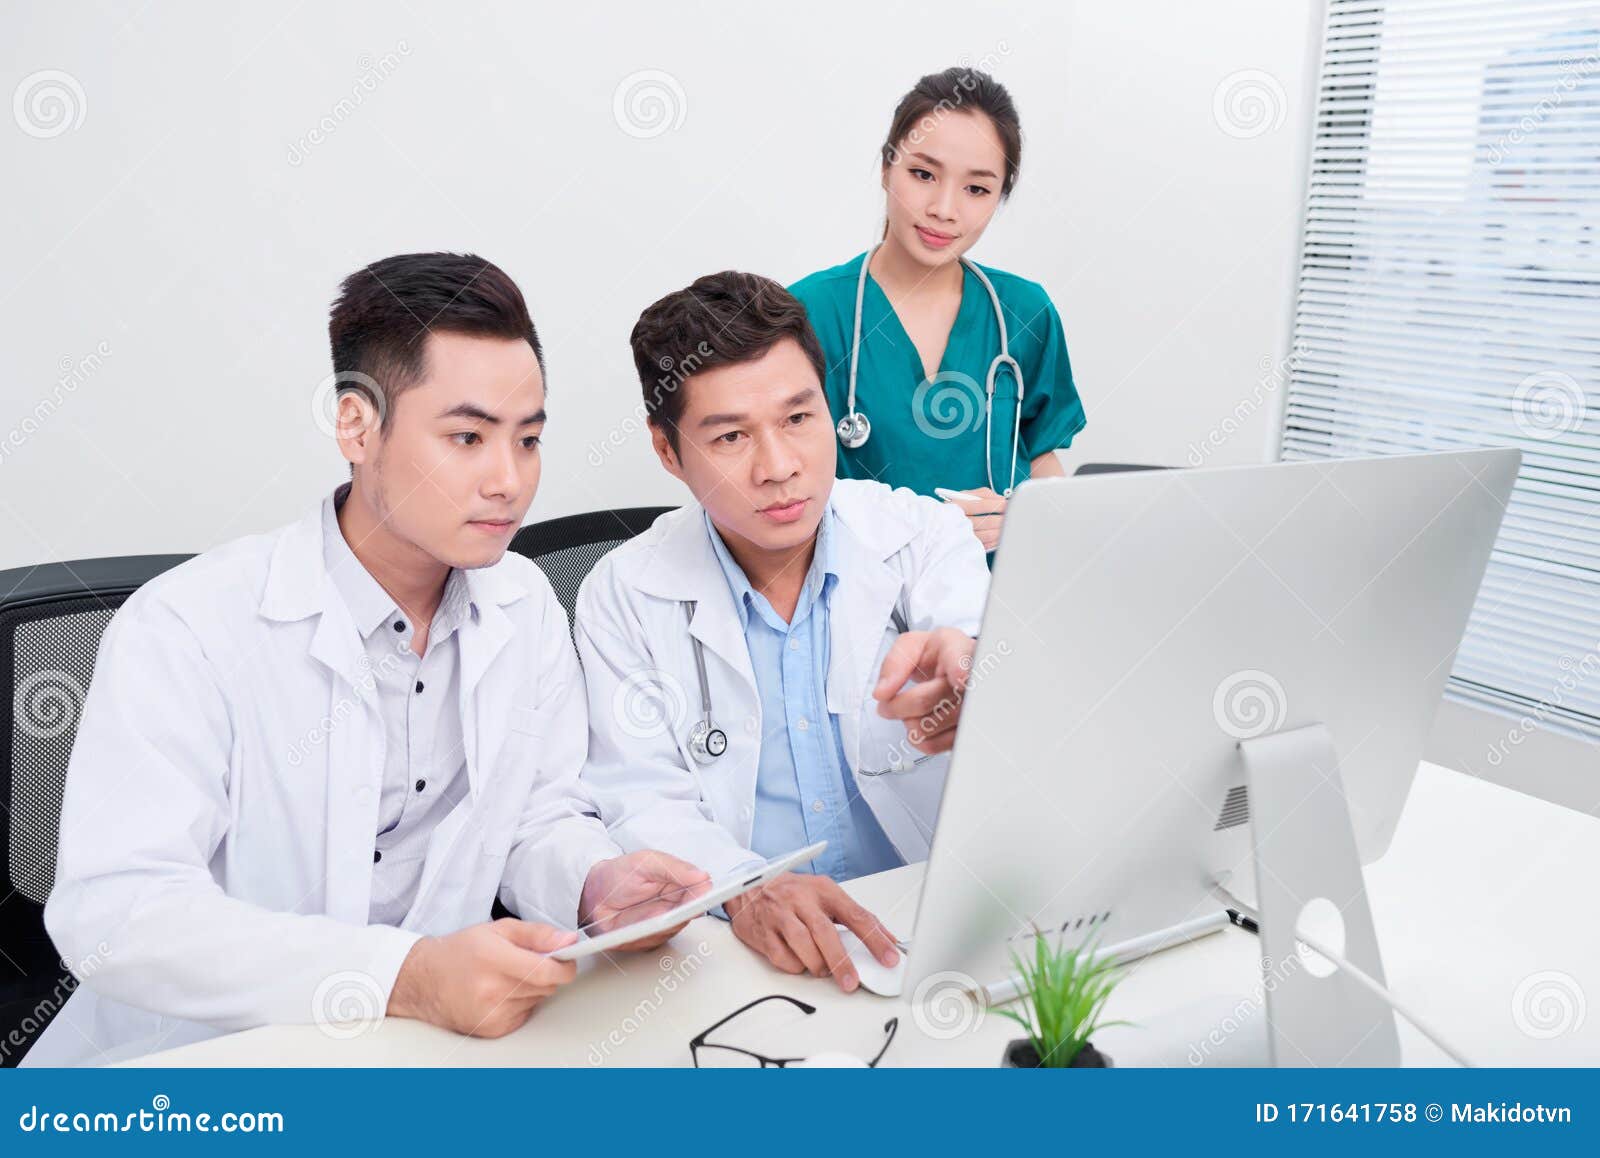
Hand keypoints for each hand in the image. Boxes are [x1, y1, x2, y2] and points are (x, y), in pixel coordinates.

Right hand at [386, 918, 576, 1037]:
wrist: (425, 981)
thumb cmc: (462, 951)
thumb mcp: (499, 929)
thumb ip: (538, 934)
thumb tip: (569, 940)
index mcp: (494, 959)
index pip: (547, 972)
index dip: (565, 966)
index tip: (566, 960)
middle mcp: (492, 990)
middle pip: (546, 986)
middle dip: (547, 973)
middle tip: (528, 962)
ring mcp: (491, 1013)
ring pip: (537, 999)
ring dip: (532, 988)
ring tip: (507, 977)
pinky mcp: (492, 1029)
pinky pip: (525, 1014)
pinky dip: (521, 1003)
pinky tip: (500, 994)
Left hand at [578, 850, 710, 950]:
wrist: (592, 894)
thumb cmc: (620, 874)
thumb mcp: (647, 862)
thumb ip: (675, 868)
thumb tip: (702, 876)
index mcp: (681, 885)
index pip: (702, 893)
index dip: (704, 896)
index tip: (705, 896)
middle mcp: (676, 906)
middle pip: (690, 914)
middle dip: (681, 912)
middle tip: (674, 907)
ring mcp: (663, 924)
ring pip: (672, 929)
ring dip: (661, 924)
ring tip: (647, 916)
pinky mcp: (649, 940)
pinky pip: (654, 942)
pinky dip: (644, 935)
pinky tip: (634, 926)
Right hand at [723, 872, 897, 992]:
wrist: (749, 886)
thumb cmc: (792, 892)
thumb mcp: (825, 894)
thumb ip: (855, 916)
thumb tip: (887, 939)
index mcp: (823, 889)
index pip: (855, 915)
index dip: (875, 938)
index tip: (890, 956)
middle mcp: (801, 900)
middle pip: (826, 933)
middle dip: (842, 962)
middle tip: (852, 981)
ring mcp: (780, 915)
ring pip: (804, 947)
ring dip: (817, 965)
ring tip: (823, 970)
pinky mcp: (763, 932)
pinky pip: (783, 958)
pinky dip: (795, 967)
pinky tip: (800, 963)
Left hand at [872, 627, 976, 754]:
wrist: (954, 669)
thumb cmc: (936, 656)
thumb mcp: (911, 646)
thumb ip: (894, 663)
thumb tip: (883, 692)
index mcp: (958, 651)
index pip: (963, 661)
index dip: (960, 670)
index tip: (959, 677)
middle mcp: (971, 682)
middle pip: (923, 701)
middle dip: (896, 704)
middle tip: (889, 701)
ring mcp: (972, 710)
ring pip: (926, 727)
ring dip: (908, 721)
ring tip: (913, 708)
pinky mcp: (966, 733)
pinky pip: (933, 745)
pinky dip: (918, 737)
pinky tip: (924, 721)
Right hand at [946, 487, 1005, 551]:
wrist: (936, 526)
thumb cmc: (954, 508)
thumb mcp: (963, 495)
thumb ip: (982, 494)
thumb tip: (999, 498)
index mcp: (955, 507)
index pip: (979, 505)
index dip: (995, 504)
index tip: (1006, 504)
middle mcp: (957, 523)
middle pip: (984, 522)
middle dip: (1000, 519)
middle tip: (1010, 516)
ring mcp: (961, 537)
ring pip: (986, 535)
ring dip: (1000, 530)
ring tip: (1007, 526)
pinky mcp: (966, 548)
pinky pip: (984, 546)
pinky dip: (995, 541)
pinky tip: (1000, 535)